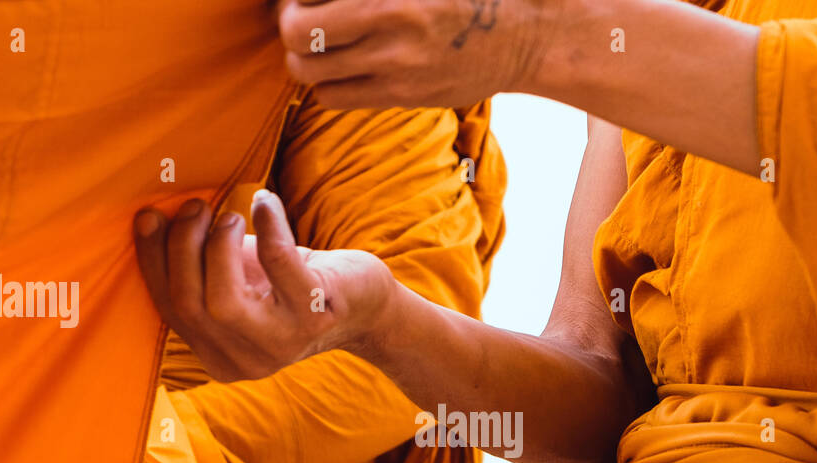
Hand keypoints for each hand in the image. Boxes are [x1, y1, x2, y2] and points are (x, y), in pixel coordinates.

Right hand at [133, 191, 395, 381]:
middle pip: (189, 306)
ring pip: (222, 301)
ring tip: (226, 213)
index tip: (149, 216)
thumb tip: (152, 217)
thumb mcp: (237, 281)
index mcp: (218, 356)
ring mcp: (281, 343)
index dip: (153, 261)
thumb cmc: (289, 285)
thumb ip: (197, 267)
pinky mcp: (315, 315)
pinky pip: (279, 265)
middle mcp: (246, 362)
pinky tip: (265, 202)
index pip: (170, 311)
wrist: (362, 304)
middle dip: (182, 249)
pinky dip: (268, 227)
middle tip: (196, 208)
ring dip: (216, 247)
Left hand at [277, 0, 563, 107]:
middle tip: (306, 15)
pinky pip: (337, 98)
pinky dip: (328, 83)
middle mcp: (389, 34)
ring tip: (321, 44)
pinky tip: (345, 65)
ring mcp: (395, 71)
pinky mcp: (402, 98)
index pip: (309, 4)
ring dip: (304, 58)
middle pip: (297, 37)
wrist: (526, 35)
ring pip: (309, 76)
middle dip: (290, 25)